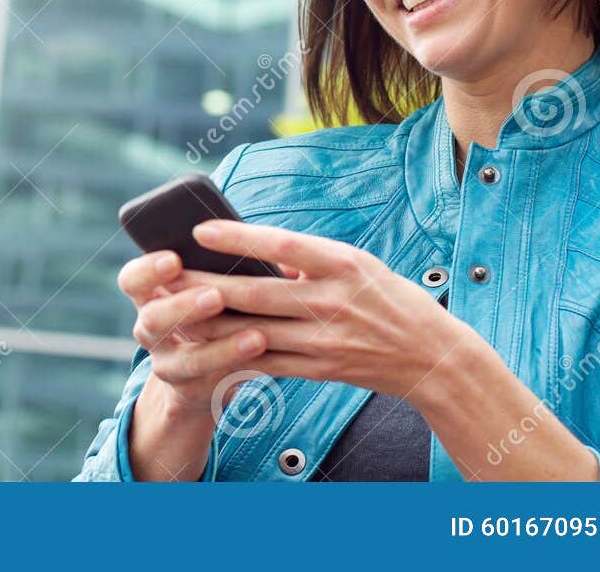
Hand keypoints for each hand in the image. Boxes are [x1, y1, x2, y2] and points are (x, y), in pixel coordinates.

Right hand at [117, 248, 269, 416]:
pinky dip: (242, 369)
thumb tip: (277, 255)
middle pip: (151, 319)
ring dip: (222, 348)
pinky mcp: (193, 391)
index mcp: (150, 295)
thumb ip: (226, 269)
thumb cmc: (215, 311)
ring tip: (257, 336)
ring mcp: (168, 365)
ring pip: (187, 360)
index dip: (148, 270)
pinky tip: (265, 357)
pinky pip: (216, 382)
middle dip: (183, 307)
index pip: (132, 280)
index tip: (175, 259)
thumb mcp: (207, 287)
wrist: (204, 373)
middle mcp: (151, 330)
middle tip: (216, 295)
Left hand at [177, 219, 478, 404]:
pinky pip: (268, 361)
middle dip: (205, 284)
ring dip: (208, 322)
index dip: (238, 237)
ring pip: (252, 331)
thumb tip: (262, 253)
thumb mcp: (358, 264)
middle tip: (166, 273)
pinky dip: (233, 352)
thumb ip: (310, 260)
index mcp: (343, 264)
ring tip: (174, 310)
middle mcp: (332, 301)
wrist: (432, 357)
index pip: (282, 245)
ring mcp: (325, 339)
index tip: (200, 230)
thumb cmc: (392, 299)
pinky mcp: (320, 369)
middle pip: (255, 292)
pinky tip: (207, 345)